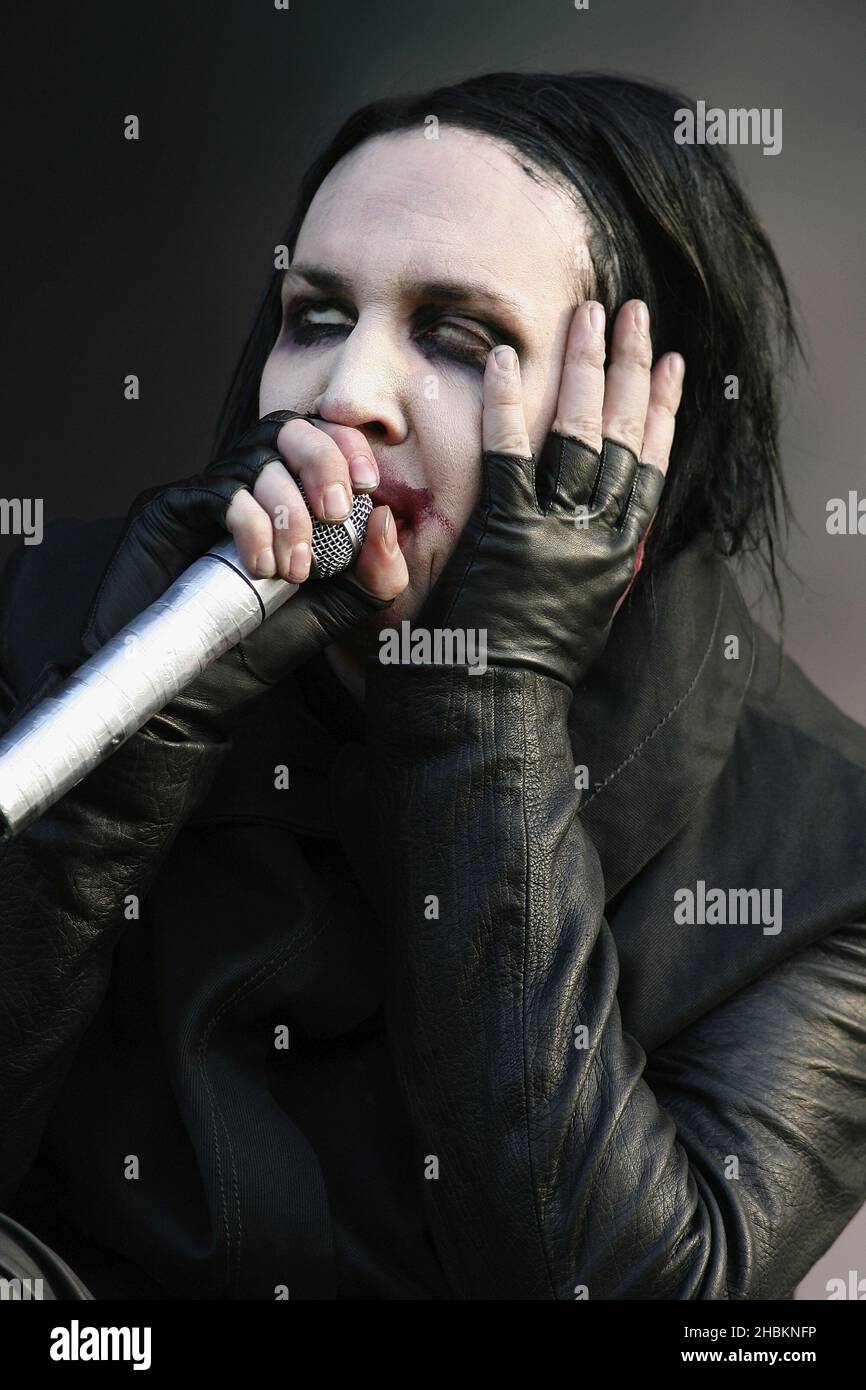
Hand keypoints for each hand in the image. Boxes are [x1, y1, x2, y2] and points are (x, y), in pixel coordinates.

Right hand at [78, 410, 407, 740]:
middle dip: (323, 462)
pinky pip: (218, 492)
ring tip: (295, 568)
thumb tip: (386, 519)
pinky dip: (251, 523)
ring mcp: (204, 496)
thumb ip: (373, 576)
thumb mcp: (334, 613)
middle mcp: (244, 488)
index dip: (346, 446)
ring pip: (256, 459)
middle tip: (336, 513)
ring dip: (290, 508)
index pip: (318, 439)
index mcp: (285, 500)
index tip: (370, 486)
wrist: (191, 693)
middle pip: (287, 430)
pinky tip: (259, 568)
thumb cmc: (254, 649)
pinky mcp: (168, 510)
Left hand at [415, 299, 683, 689]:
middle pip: (622, 435)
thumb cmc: (529, 673)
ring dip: (586, 367)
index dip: (659, 410)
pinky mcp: (506, 533)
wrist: (498, 710)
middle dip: (631, 368)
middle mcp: (597, 537)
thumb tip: (616, 542)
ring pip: (579, 433)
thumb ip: (599, 571)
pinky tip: (502, 358)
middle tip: (634, 314)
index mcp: (617, 556)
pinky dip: (506, 404)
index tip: (669, 365)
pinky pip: (508, 454)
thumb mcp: (584, 618)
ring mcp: (555, 531)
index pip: (646, 467)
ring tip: (591, 313)